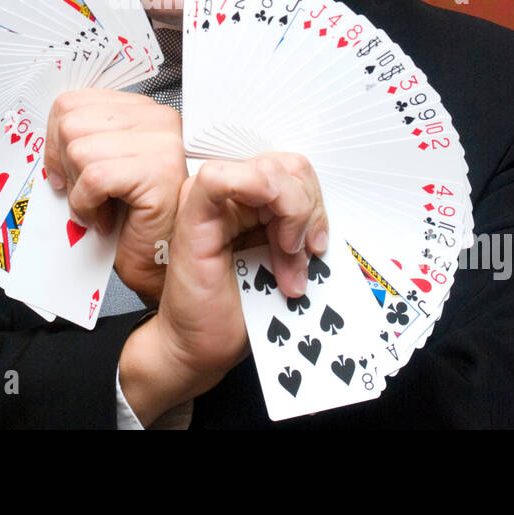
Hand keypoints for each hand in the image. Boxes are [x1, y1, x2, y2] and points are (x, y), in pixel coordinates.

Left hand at [43, 89, 185, 305]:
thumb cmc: (131, 220)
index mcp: (140, 110)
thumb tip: (47, 137)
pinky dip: (87, 205)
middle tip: (83, 194)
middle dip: (65, 166)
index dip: (55, 141)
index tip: (62, 171)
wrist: (158, 263)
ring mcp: (162, 143)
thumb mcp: (101, 165)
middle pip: (72, 123)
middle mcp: (157, 119)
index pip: (73, 102)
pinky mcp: (159, 171)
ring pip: (80, 150)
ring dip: (78, 190)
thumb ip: (82, 141)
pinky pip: (94, 178)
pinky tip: (103, 218)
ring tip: (99, 208)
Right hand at [119, 153, 328, 424]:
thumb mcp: (288, 260)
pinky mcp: (192, 215)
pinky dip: (257, 197)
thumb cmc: (237, 310)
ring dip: (292, 216)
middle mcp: (230, 193)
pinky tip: (273, 239)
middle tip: (302, 257)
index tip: (318, 244)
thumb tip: (322, 211)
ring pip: (268, 169)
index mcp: (252, 198)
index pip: (294, 170)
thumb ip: (299, 225)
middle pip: (288, 166)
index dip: (315, 201)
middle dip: (307, 211)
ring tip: (285, 263)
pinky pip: (220, 178)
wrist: (200, 348)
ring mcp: (208, 199)